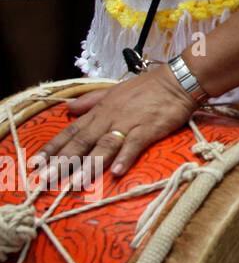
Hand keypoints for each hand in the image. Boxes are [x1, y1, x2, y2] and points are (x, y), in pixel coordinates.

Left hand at [33, 69, 195, 181]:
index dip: (53, 147)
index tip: (35, 163)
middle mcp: (109, 118)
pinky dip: (125, 157)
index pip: (71, 130)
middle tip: (46, 179)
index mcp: (100, 110)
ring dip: (89, 164)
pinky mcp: (148, 128)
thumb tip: (68, 107)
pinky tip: (116, 171)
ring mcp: (129, 123)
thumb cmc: (147, 87)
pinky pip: (134, 144)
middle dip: (62, 161)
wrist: (178, 80)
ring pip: (104, 145)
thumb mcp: (114, 90)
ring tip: (75, 182)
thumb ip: (91, 100)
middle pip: (82, 141)